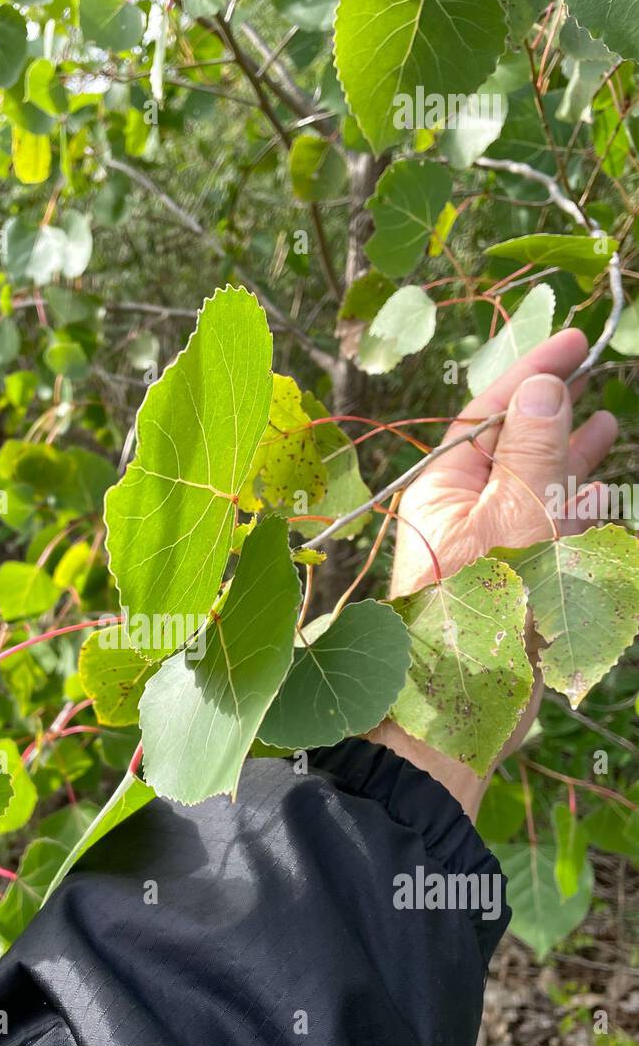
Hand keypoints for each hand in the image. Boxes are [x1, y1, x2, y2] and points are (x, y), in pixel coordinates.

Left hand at [389, 328, 616, 597]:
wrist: (462, 707)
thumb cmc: (477, 610)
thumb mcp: (513, 520)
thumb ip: (532, 454)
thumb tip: (543, 387)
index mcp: (442, 489)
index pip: (487, 412)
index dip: (531, 371)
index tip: (575, 338)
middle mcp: (460, 512)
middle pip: (513, 445)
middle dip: (553, 408)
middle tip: (593, 369)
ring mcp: (488, 547)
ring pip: (535, 488)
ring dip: (570, 454)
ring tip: (603, 422)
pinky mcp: (511, 582)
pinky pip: (545, 532)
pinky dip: (574, 508)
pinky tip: (598, 490)